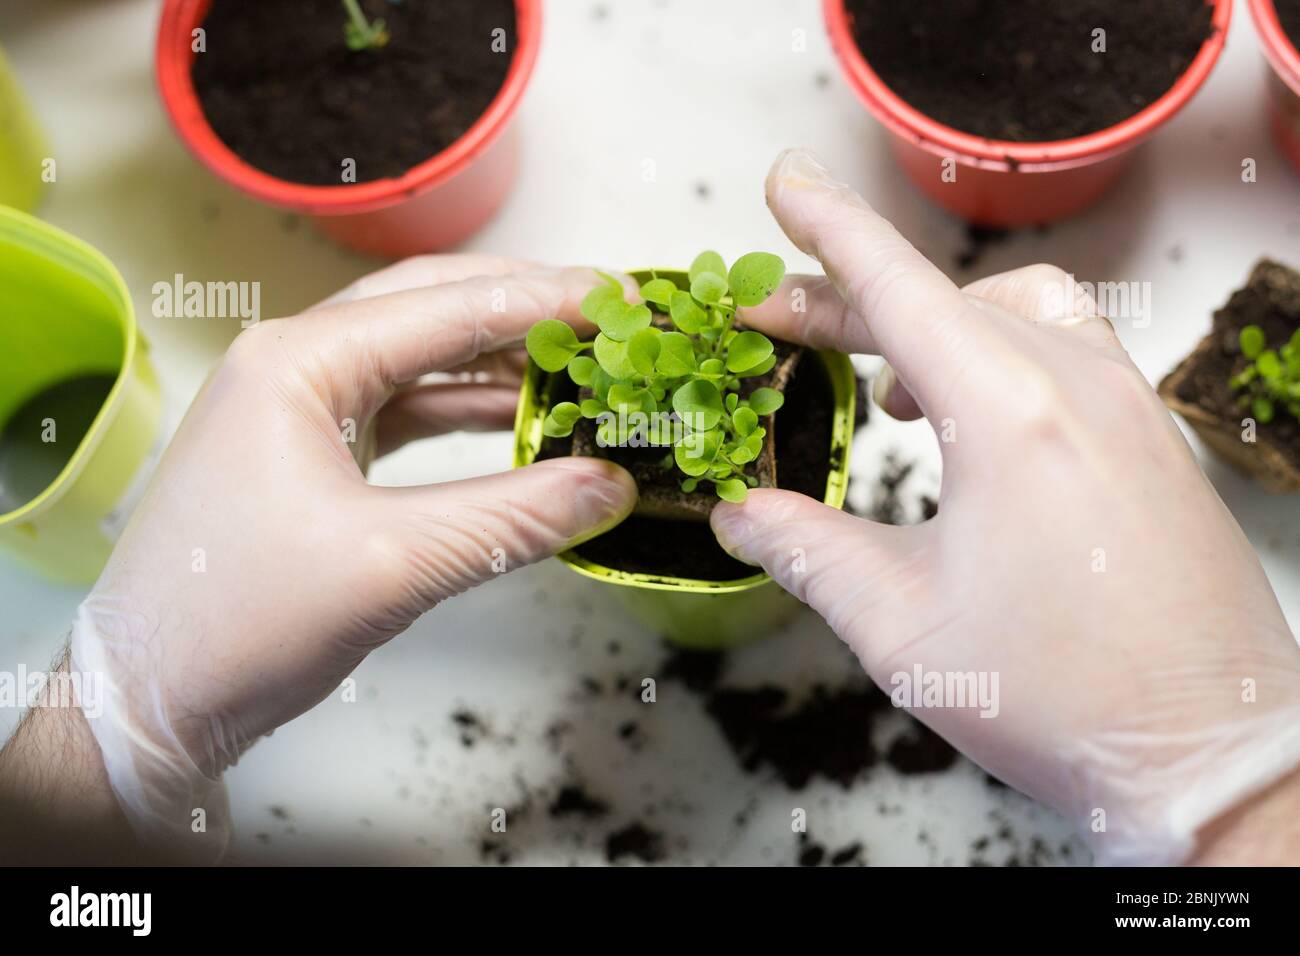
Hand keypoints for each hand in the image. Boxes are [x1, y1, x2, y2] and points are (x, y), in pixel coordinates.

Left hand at [61, 256, 635, 856]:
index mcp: (296, 363)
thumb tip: (610, 485)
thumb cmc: (236, 623)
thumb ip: (512, 518)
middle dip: (520, 308)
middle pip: (427, 307)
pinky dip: (463, 410)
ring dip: (496, 361)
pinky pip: (401, 407)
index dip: (542, 301)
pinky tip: (518, 419)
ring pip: (416, 357)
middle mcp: (291, 365)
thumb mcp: (393, 564)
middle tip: (604, 315)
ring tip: (577, 367)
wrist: (149, 697)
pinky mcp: (307, 453)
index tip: (617, 299)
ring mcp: (296, 408)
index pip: (444, 308)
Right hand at [710, 149, 1299, 864]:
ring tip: (885, 389)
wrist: (1208, 751)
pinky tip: (970, 428)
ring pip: (1019, 314)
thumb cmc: (1065, 695)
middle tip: (780, 324)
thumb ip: (808, 551)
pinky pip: (1069, 356)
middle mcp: (1081, 388)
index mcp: (1012, 415)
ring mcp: (1131, 410)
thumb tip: (740, 516)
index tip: (787, 184)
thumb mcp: (899, 627)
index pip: (898, 289)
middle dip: (852, 304)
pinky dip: (1000, 359)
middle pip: (946, 302)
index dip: (829, 232)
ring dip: (936, 328)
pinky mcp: (1154, 444)